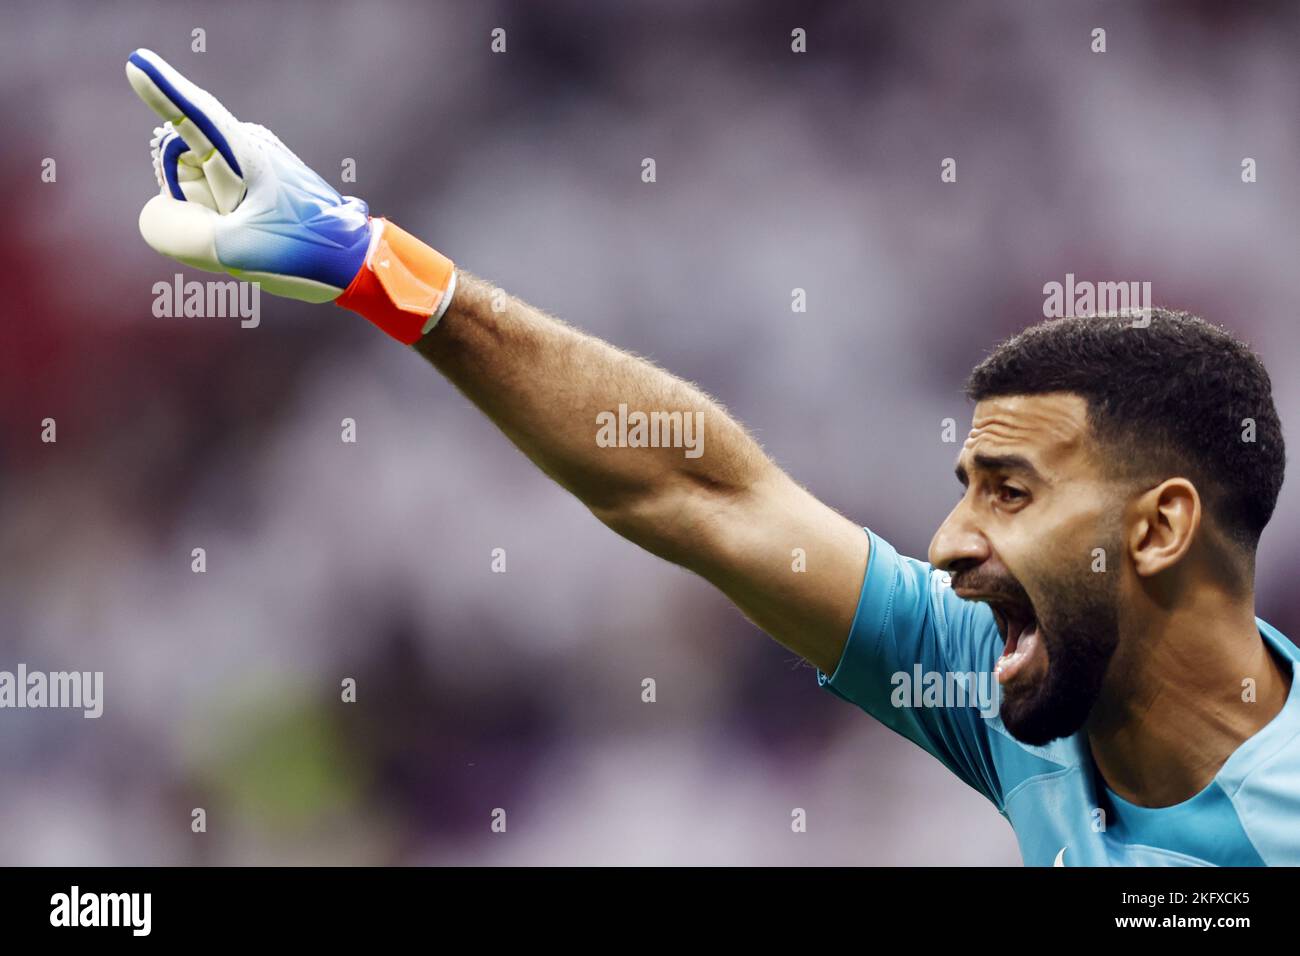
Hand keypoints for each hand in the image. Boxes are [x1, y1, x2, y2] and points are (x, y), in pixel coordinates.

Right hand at [127, 48, 371, 302]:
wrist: (347, 261)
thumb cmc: (301, 253)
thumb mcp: (236, 250)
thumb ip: (177, 232)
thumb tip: (155, 212)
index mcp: (247, 156)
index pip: (194, 117)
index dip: (162, 91)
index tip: (137, 62)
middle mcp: (244, 146)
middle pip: (177, 161)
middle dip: (189, 197)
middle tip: (237, 224)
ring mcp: (244, 159)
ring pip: (187, 181)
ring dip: (204, 210)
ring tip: (248, 227)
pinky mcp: (244, 176)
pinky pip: (202, 194)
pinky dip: (212, 216)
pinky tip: (245, 228)